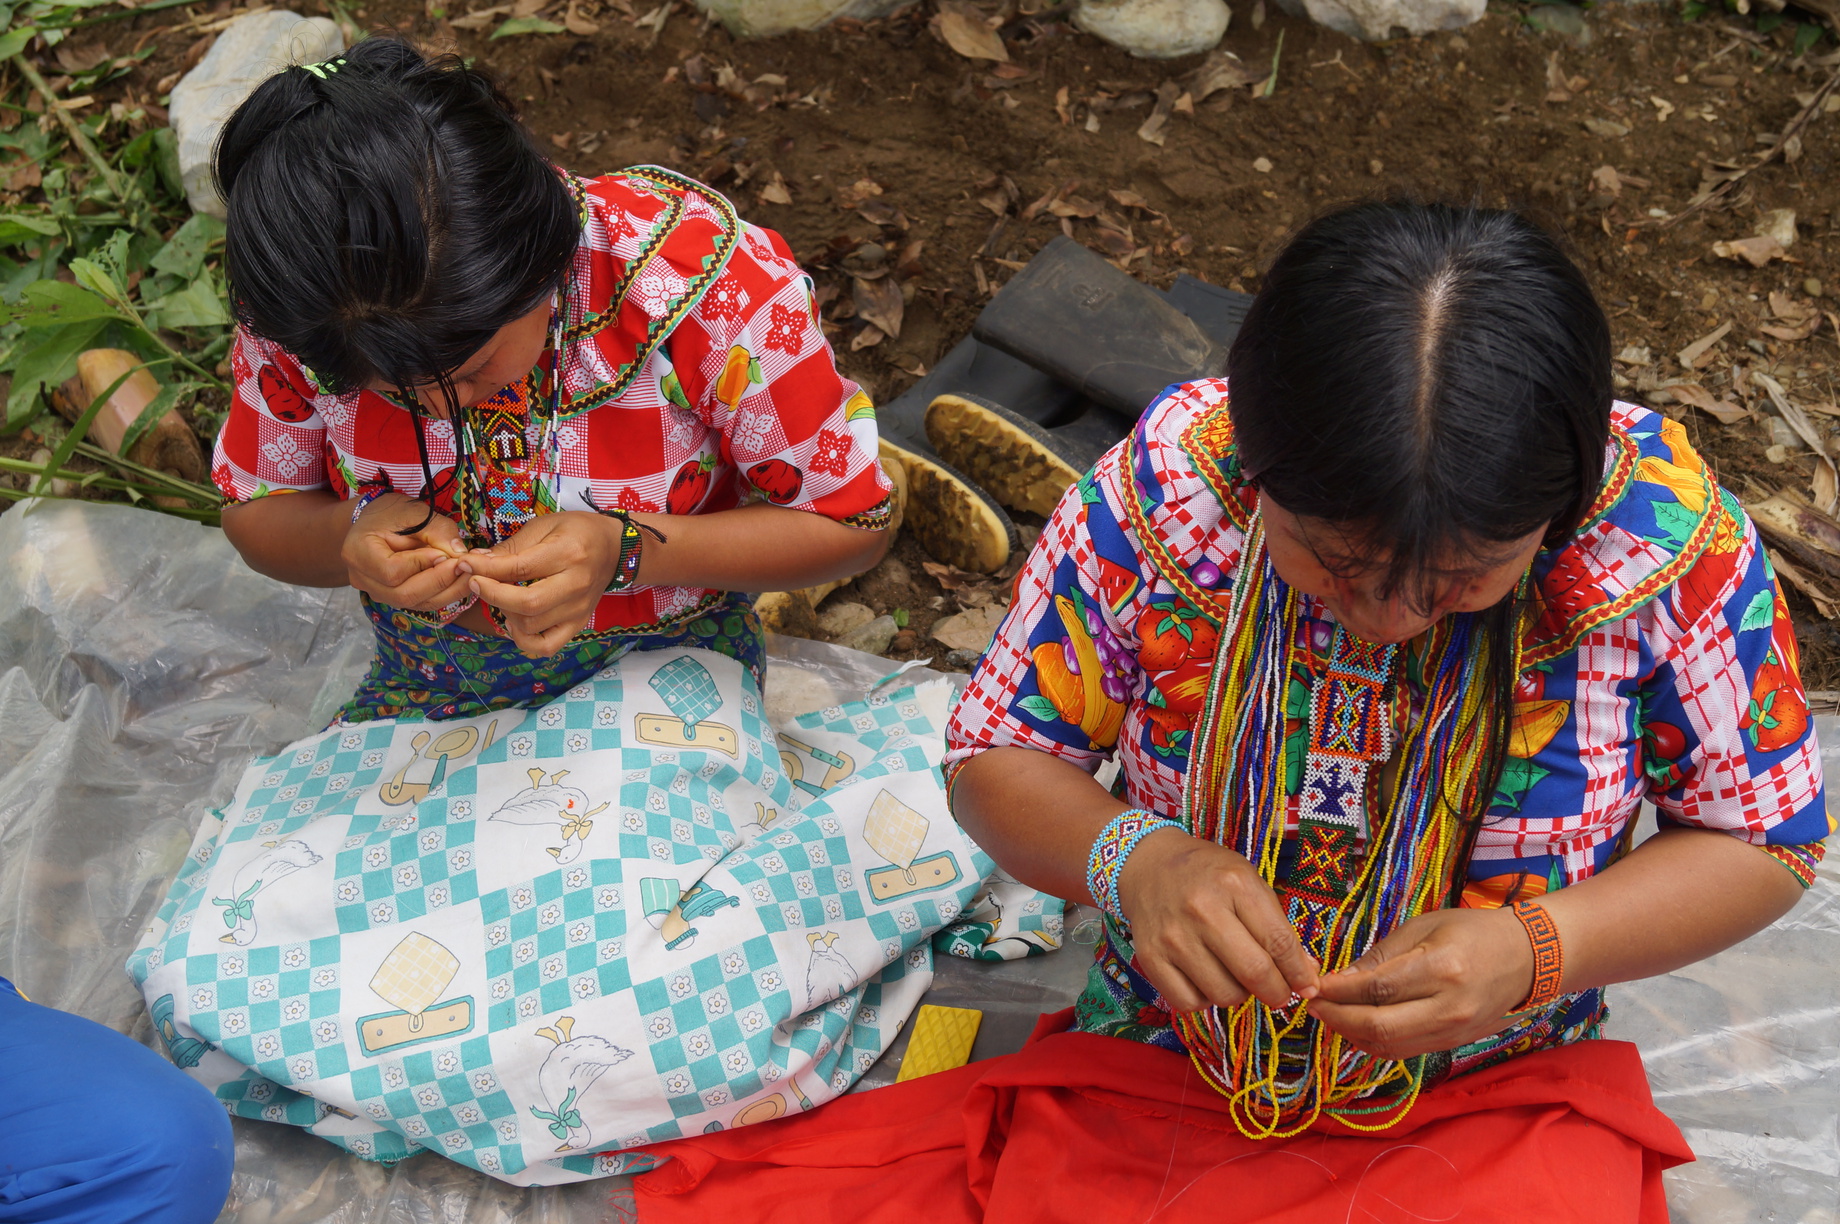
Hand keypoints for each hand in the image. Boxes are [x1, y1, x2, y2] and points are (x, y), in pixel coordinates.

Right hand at [342, 493, 473, 612]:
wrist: (376, 520)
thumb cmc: (392, 512)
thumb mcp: (414, 512)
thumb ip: (437, 531)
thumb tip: (459, 554)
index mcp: (358, 553)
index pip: (391, 571)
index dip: (422, 565)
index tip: (445, 553)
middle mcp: (362, 579)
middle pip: (403, 594)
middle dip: (439, 582)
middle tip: (464, 566)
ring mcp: (376, 592)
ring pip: (415, 603)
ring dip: (447, 591)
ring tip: (469, 574)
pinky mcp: (393, 597)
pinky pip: (421, 602)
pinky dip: (444, 593)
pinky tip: (461, 580)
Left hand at [462, 511, 621, 657]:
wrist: (615, 549)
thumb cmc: (577, 532)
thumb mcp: (544, 526)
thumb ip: (511, 547)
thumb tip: (476, 563)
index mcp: (568, 553)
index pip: (518, 568)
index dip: (485, 569)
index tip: (466, 564)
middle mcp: (576, 584)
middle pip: (526, 603)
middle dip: (492, 594)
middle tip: (477, 582)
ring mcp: (578, 609)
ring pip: (532, 626)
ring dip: (506, 613)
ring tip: (501, 597)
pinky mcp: (578, 623)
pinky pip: (547, 645)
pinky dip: (524, 640)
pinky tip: (516, 622)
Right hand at [1116, 829, 1320, 1012]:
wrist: (1150, 865)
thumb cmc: (1208, 874)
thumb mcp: (1248, 882)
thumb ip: (1277, 927)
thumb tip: (1305, 976)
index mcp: (1234, 884)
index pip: (1279, 942)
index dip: (1299, 973)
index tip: (1307, 986)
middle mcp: (1202, 910)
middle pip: (1254, 973)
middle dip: (1276, 993)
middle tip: (1279, 993)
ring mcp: (1173, 936)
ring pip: (1223, 994)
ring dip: (1239, 994)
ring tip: (1234, 975)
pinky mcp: (1150, 957)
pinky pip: (1189, 1003)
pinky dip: (1204, 999)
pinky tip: (1206, 979)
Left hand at [1308, 907, 1534, 1059]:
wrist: (1527, 959)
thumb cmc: (1473, 932)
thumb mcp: (1425, 926)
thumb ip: (1382, 955)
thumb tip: (1340, 978)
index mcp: (1442, 969)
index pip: (1378, 988)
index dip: (1340, 991)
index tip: (1316, 985)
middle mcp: (1448, 1007)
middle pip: (1379, 1027)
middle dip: (1337, 1019)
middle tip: (1313, 1006)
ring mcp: (1452, 1032)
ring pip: (1389, 1047)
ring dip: (1351, 1035)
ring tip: (1330, 1016)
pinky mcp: (1452, 1045)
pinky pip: (1404, 1052)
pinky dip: (1374, 1043)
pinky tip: (1357, 1026)